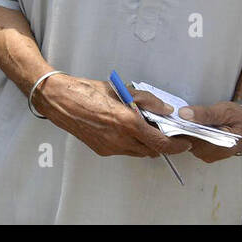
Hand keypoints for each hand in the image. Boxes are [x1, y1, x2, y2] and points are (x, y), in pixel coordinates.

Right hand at [38, 74, 188, 157]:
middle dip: (159, 142)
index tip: (184, 142)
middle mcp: (120, 139)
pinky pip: (123, 150)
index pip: (161, 143)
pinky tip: (119, 128)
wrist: (57, 99)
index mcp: (127, 123)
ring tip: (137, 126)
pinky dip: (128, 142)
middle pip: (152, 150)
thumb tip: (165, 110)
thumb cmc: (85, 90)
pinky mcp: (100, 150)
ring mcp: (110, 147)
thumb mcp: (119, 90)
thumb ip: (146, 101)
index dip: (177, 145)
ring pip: (138, 151)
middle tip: (159, 129)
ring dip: (143, 143)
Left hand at [132, 92, 241, 163]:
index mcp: (218, 145)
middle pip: (185, 141)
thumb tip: (185, 114)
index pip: (189, 138)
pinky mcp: (203, 153)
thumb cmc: (239, 118)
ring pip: (185, 142)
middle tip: (175, 115)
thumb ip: (205, 113)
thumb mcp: (224, 111)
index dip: (178, 127)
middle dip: (179, 128)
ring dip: (182, 131)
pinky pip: (189, 142)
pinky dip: (186, 133)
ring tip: (183, 119)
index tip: (171, 117)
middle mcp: (210, 153)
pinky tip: (188, 126)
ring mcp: (205, 154)